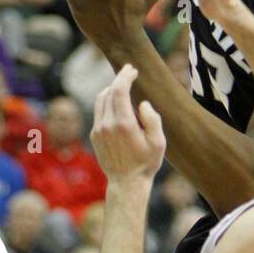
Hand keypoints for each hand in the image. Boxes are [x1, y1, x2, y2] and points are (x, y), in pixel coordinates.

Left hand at [91, 64, 165, 184]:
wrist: (127, 183)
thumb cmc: (146, 162)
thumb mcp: (158, 142)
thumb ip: (152, 119)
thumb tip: (142, 103)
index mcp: (124, 124)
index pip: (119, 90)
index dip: (125, 76)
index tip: (132, 69)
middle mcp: (107, 125)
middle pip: (110, 92)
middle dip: (119, 79)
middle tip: (129, 71)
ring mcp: (98, 130)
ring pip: (101, 100)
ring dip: (112, 89)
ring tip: (123, 86)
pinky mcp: (94, 135)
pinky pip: (99, 112)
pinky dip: (107, 102)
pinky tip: (117, 104)